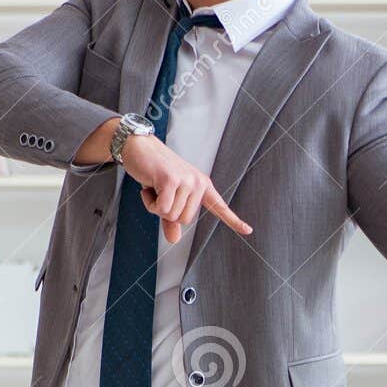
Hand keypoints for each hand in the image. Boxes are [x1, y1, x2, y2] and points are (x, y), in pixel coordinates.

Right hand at [119, 132, 251, 243]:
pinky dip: (150, 203)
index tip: (248, 230)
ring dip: (156, 206)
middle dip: (167, 212)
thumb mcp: (166, 196)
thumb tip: (174, 240)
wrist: (138, 147)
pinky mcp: (170, 180)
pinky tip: (148, 185)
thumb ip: (171, 220)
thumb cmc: (154, 171)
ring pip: (172, 215)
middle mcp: (197, 183)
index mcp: (201, 185)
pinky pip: (161, 209)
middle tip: (160, 192)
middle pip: (185, 220)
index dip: (233, 220)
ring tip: (154, 186)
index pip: (220, 206)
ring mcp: (186, 181)